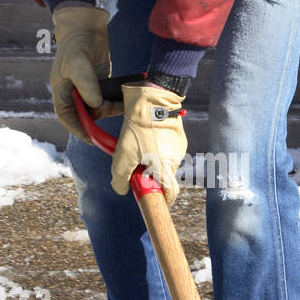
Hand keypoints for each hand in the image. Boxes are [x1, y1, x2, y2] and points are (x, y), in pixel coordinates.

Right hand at [49, 2, 115, 141]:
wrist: (86, 26)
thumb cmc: (76, 44)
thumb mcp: (79, 63)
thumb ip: (87, 85)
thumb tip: (96, 105)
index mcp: (62, 93)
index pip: (68, 118)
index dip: (80, 130)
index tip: (93, 138)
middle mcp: (74, 95)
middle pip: (85, 117)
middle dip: (99, 119)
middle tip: (112, 110)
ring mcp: (87, 90)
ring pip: (98, 109)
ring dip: (109, 109)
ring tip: (119, 103)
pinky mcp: (99, 85)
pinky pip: (107, 100)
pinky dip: (115, 101)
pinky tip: (124, 98)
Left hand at [111, 82, 187, 202]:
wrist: (151, 99)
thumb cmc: (138, 128)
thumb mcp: (123, 155)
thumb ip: (120, 177)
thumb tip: (122, 189)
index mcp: (165, 167)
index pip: (171, 192)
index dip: (164, 200)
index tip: (157, 200)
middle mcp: (176, 158)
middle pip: (164, 175)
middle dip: (151, 175)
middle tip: (136, 166)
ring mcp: (179, 145)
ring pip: (164, 159)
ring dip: (152, 158)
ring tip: (139, 144)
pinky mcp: (178, 134)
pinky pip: (167, 146)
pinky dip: (157, 145)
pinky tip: (147, 135)